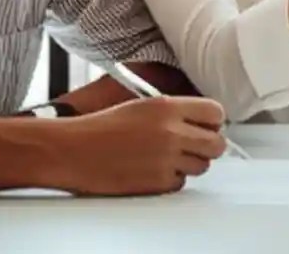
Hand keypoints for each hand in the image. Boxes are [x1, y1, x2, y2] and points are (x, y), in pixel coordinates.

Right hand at [49, 97, 227, 195]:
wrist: (71, 150)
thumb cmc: (102, 127)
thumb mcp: (142, 105)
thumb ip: (175, 112)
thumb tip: (204, 123)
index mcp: (167, 107)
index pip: (215, 112)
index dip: (213, 122)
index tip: (206, 127)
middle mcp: (171, 132)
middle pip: (217, 144)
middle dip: (209, 146)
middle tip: (193, 147)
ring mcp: (165, 158)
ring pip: (202, 166)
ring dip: (189, 164)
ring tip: (166, 159)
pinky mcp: (156, 181)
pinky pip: (180, 183)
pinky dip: (170, 179)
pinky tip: (152, 170)